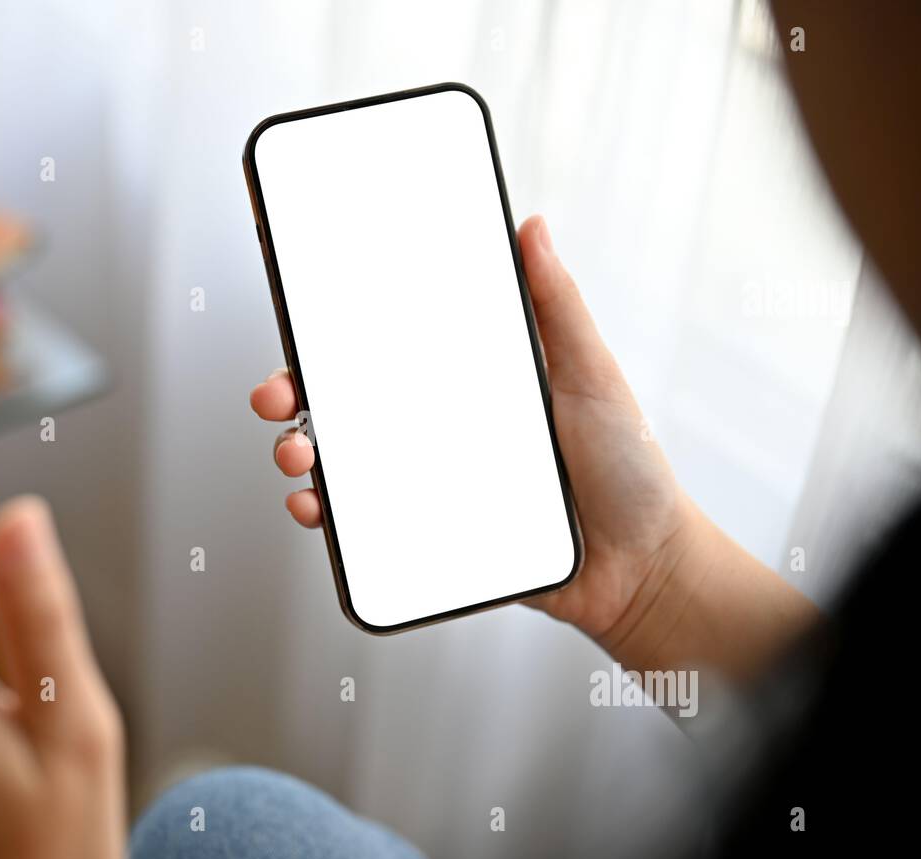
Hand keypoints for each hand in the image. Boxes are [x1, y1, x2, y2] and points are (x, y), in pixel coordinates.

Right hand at [250, 216, 815, 677]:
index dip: (337, 330)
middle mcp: (440, 428)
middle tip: (276, 393)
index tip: (300, 311)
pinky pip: (366, 525)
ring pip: (345, 462)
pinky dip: (328, 516)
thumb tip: (534, 229)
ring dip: (302, 453)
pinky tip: (316, 506)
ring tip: (298, 453)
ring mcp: (431, 481)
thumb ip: (558, 306)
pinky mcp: (430, 535)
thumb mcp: (593, 374)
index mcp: (469, 382)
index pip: (390, 346)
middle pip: (348, 403)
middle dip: (294, 393)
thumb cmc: (629, 467)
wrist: (643, 566)